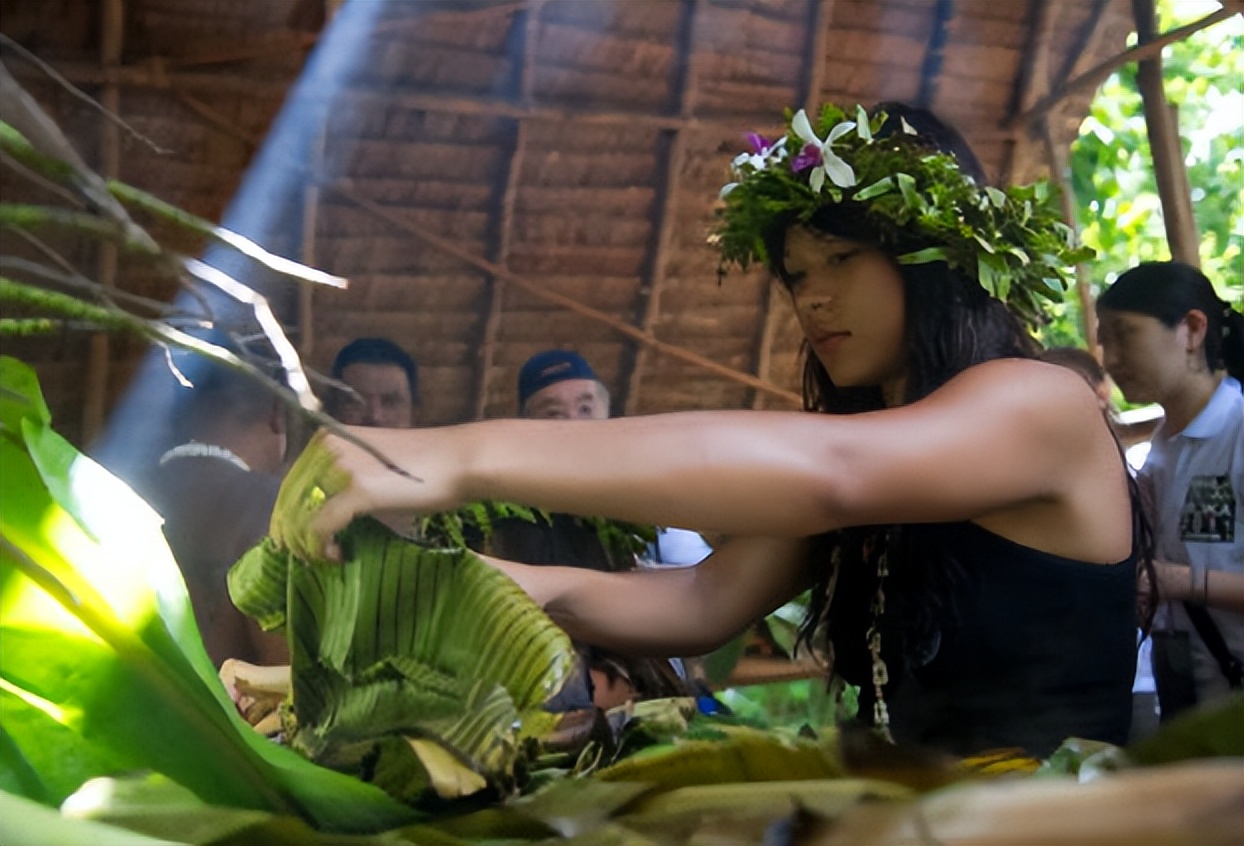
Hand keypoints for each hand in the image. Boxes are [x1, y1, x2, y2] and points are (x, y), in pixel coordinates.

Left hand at [269, 426, 460, 560]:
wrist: (460, 460)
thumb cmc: (425, 464)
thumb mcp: (374, 463)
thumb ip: (345, 477)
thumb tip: (321, 512)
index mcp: (328, 437)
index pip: (290, 484)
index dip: (289, 516)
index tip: (298, 539)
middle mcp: (327, 448)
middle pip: (289, 501)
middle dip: (292, 535)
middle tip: (307, 557)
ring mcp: (339, 468)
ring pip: (299, 517)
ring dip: (306, 545)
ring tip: (324, 558)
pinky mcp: (355, 491)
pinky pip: (320, 528)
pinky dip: (321, 548)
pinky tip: (337, 556)